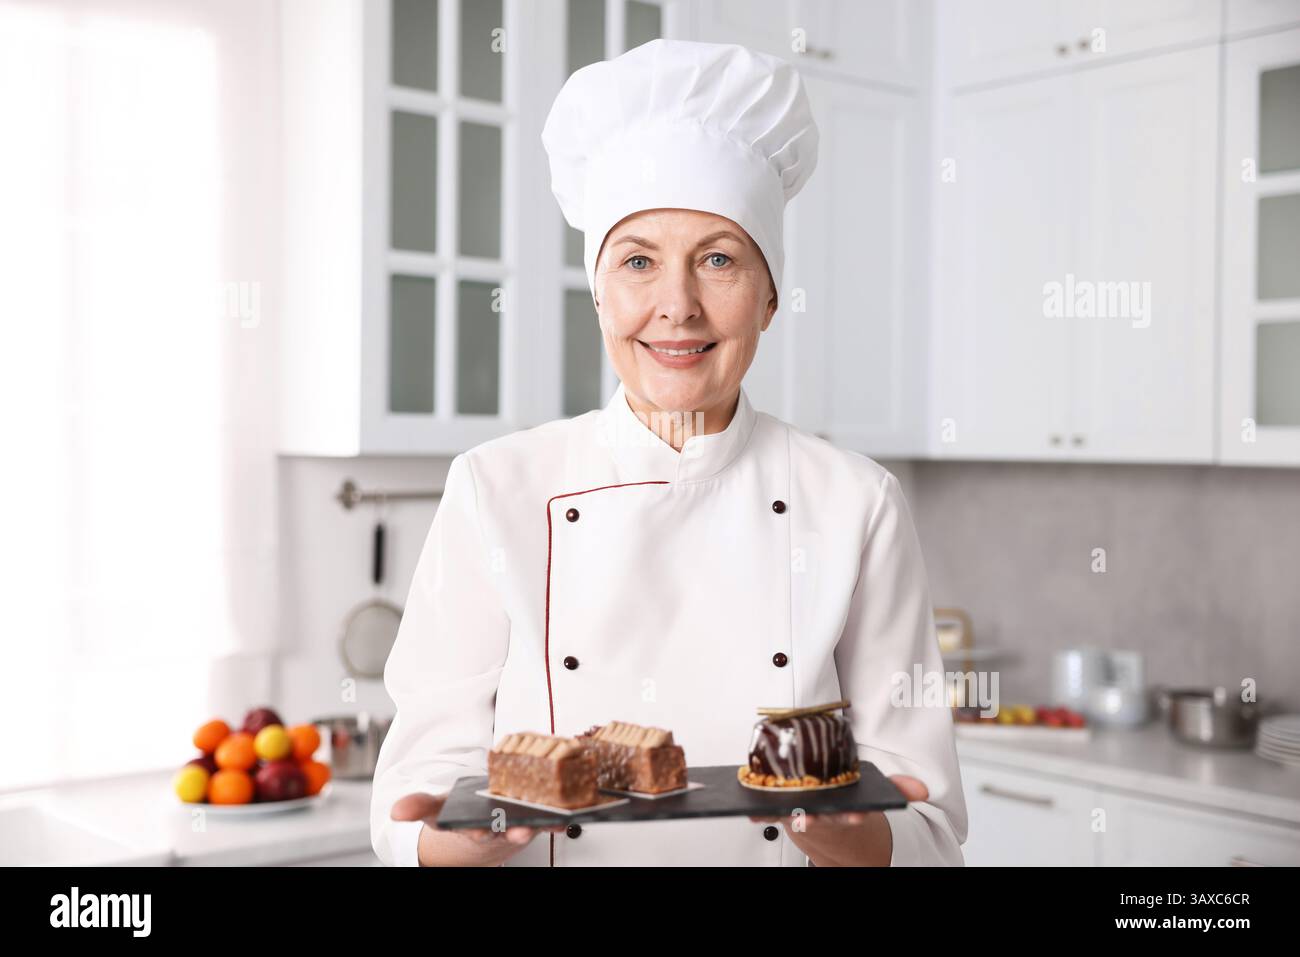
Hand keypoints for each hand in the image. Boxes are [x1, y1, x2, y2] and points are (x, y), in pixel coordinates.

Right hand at [390, 792, 564, 866]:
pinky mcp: (535, 821)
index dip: (477, 831)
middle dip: (513, 831)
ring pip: (530, 829)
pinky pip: (548, 822)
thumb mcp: (437, 809)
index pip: (473, 833)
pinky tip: (568, 814)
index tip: (478, 830)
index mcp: (471, 829)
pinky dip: (558, 819)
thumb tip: (397, 811)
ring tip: (552, 821)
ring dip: (542, 826)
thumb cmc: (461, 816)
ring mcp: (517, 828)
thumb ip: (418, 807)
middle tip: (520, 828)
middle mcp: (496, 832)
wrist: (480, 831)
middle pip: (505, 834)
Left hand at [747, 775, 928, 866]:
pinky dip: (761, 813)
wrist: (835, 835)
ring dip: (780, 815)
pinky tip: (751, 810)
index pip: (852, 816)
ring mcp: (803, 821)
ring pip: (792, 819)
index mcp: (849, 815)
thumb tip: (921, 791)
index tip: (856, 814)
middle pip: (819, 820)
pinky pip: (771, 815)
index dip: (853, 815)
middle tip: (807, 814)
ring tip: (769, 810)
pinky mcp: (783, 817)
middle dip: (813, 817)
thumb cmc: (849, 806)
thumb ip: (896, 789)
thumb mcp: (874, 797)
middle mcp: (826, 820)